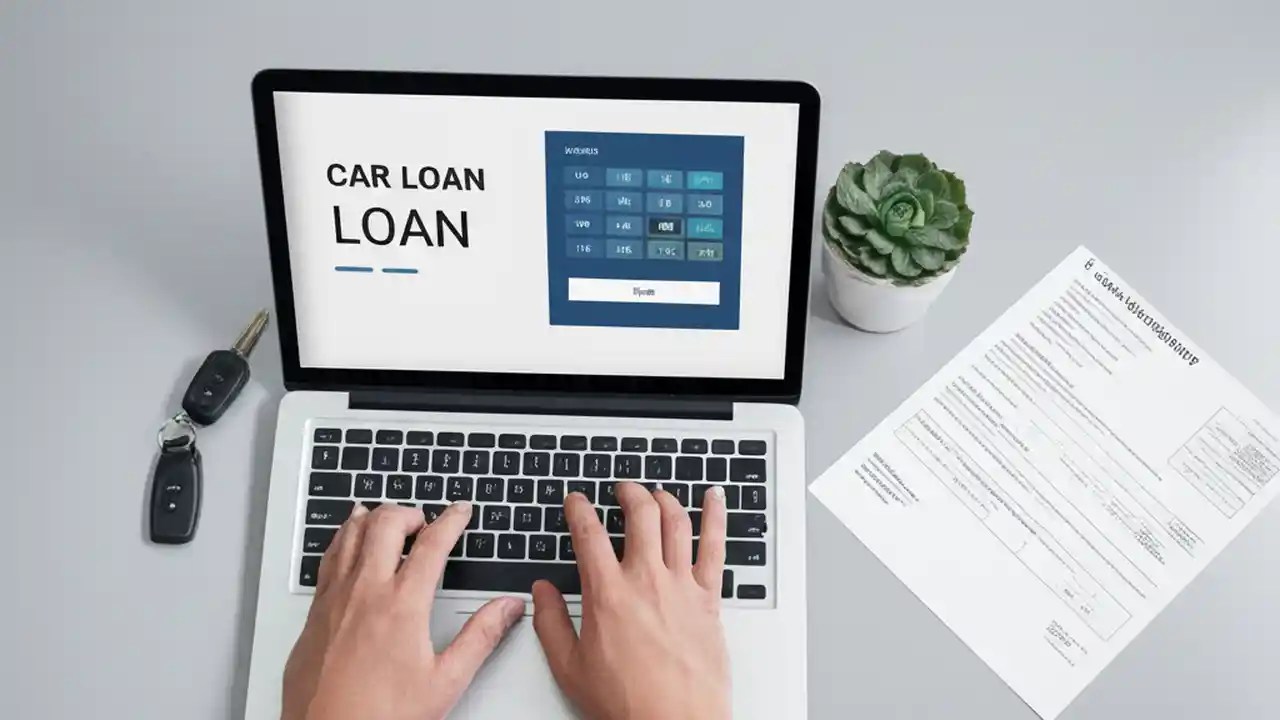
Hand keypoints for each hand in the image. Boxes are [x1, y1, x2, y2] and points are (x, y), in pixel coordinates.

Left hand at [282, 503, 523, 719]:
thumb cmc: (380, 716)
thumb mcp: (445, 682)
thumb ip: (480, 638)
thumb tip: (507, 609)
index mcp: (402, 605)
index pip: (432, 544)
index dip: (451, 520)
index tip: (460, 511)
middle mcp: (365, 592)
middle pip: (385, 525)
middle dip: (409, 512)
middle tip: (424, 520)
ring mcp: (335, 599)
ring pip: (351, 535)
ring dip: (372, 518)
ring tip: (385, 516)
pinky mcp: (314, 613)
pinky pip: (329, 559)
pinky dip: (343, 539)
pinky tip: (347, 542)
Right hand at [533, 483, 730, 719]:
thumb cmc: (628, 703)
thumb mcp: (570, 667)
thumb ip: (550, 623)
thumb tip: (541, 593)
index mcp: (607, 593)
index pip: (588, 532)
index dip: (579, 508)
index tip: (576, 501)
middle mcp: (646, 580)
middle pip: (639, 513)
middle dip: (628, 492)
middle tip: (622, 489)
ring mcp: (681, 586)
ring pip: (675, 522)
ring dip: (664, 498)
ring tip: (657, 492)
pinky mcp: (708, 598)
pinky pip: (715, 546)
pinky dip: (716, 517)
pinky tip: (714, 499)